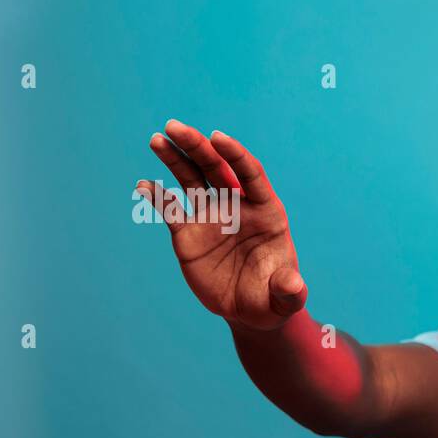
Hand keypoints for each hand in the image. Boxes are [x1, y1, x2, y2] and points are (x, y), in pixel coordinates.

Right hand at [136, 119, 306, 329]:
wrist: (251, 311)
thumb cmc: (274, 298)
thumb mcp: (286, 297)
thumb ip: (290, 290)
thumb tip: (293, 286)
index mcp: (266, 211)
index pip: (250, 173)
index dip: (234, 154)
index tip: (217, 137)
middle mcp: (236, 207)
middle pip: (216, 168)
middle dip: (197, 146)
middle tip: (174, 126)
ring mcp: (211, 217)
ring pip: (191, 179)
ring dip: (175, 158)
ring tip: (158, 140)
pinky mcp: (188, 233)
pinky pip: (170, 209)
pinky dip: (157, 197)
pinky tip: (144, 185)